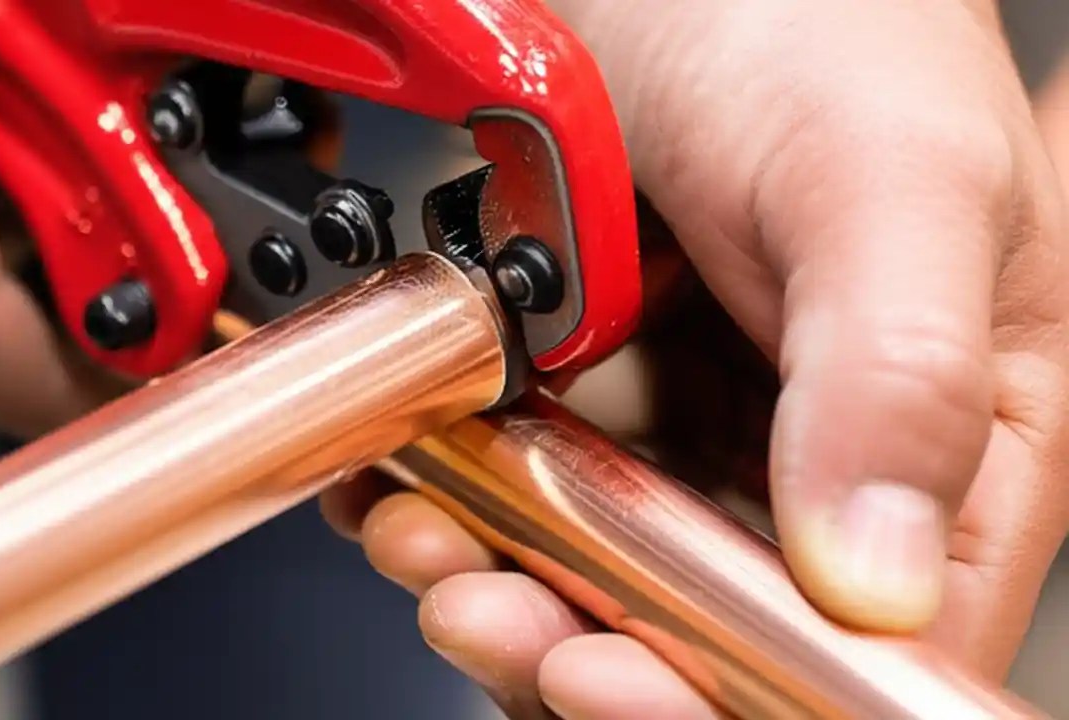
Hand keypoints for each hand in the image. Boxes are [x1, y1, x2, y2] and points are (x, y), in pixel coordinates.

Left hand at [323, 1, 1068, 715]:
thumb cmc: (806, 14)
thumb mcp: (884, 174)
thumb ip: (904, 372)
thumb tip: (875, 578)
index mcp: (945, 433)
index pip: (865, 648)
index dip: (732, 696)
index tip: (611, 680)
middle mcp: (814, 449)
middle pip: (705, 636)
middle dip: (580, 649)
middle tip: (488, 610)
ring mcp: (691, 423)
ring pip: (595, 575)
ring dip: (495, 577)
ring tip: (428, 533)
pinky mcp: (595, 387)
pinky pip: (517, 486)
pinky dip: (447, 497)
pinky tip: (407, 477)